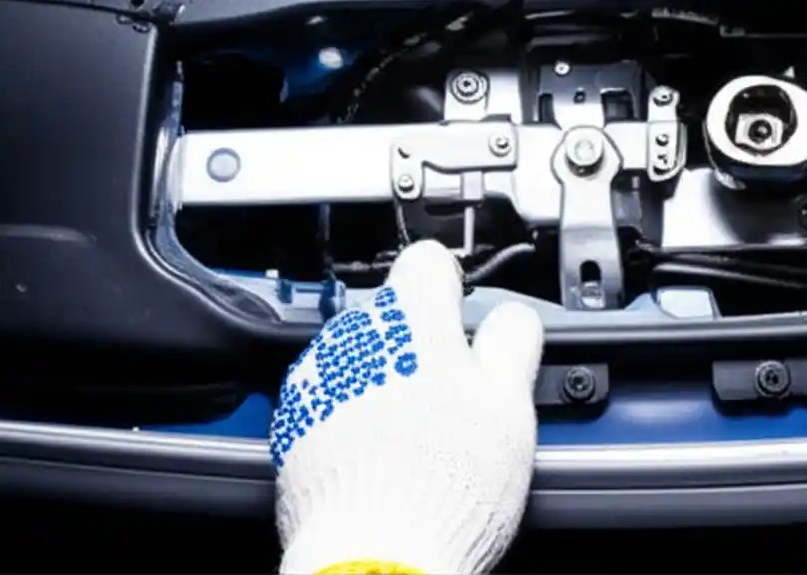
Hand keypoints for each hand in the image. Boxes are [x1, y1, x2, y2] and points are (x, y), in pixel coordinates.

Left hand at [270, 240, 543, 573]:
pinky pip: (330, 398)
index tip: (463, 318)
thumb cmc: (447, 486)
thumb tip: (513, 318)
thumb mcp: (510, 406)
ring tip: (418, 437)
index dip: (452, 286)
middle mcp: (356, 337)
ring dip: (384, 379)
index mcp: (413, 320)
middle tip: (454, 399)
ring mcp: (318, 379)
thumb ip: (512, 343)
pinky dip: (352, 415)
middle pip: (394, 314)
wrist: (378, 554)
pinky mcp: (293, 422)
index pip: (428, 262)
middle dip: (420, 345)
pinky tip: (383, 455)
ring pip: (360, 357)